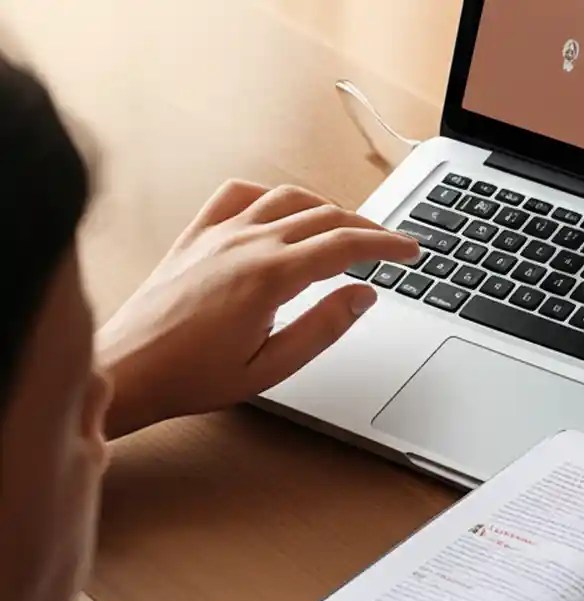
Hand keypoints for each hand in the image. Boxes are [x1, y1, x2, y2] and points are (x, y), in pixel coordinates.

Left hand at [96, 180, 418, 438]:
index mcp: (270, 276)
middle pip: (325, 216)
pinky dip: (272, 197)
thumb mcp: (273, 366)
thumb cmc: (193, 376)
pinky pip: (239, 195)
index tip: (412, 250)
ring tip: (347, 229)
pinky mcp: (196, 234)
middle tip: (391, 247)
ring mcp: (218, 233)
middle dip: (367, 228)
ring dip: (327, 208)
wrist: (127, 370)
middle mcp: (246, 243)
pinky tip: (283, 212)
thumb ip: (325, 327)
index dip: (387, 245)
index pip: (345, 246)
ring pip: (288, 198)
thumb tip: (364, 295)